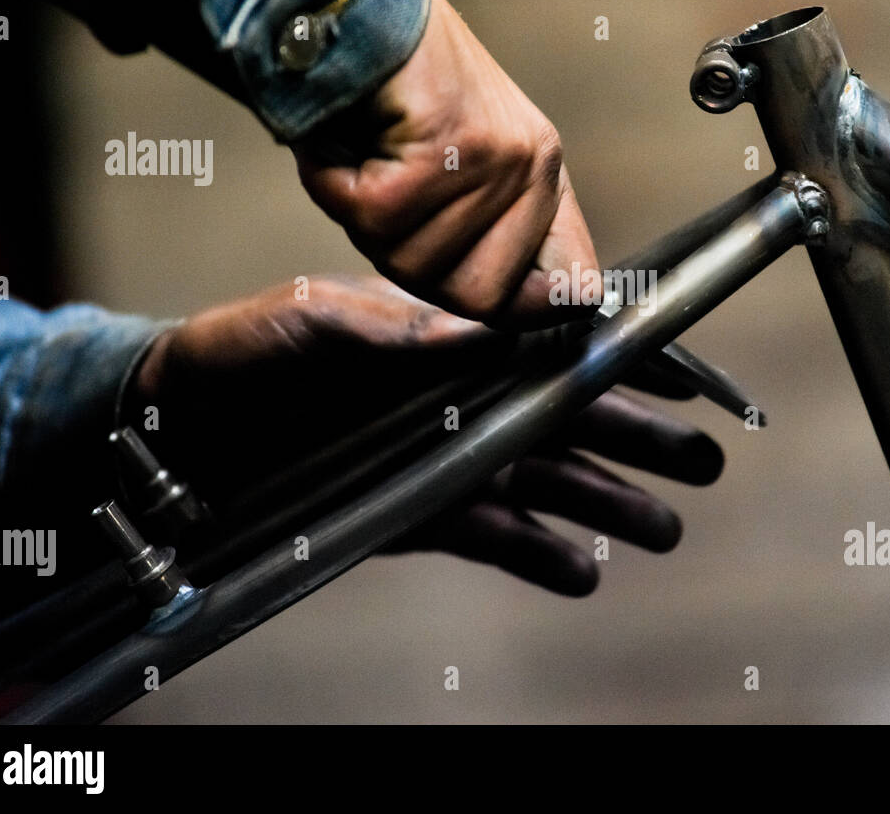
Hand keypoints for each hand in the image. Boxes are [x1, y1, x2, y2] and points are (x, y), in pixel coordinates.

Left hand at [132, 276, 723, 594]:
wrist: (181, 436)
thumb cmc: (246, 353)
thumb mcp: (315, 317)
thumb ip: (402, 325)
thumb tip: (488, 330)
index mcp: (453, 340)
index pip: (554, 342)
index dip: (623, 356)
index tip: (689, 376)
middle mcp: (465, 398)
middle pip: (574, 418)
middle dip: (644, 438)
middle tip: (708, 460)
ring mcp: (450, 457)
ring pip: (553, 482)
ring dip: (612, 504)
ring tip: (668, 530)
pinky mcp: (423, 514)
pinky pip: (499, 536)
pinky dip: (543, 555)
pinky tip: (585, 572)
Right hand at [293, 0, 598, 327]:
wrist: (353, 0)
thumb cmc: (393, 86)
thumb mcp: (458, 168)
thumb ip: (491, 233)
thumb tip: (530, 312)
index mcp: (543, 171)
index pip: (573, 287)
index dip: (528, 309)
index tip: (486, 295)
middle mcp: (533, 164)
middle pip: (475, 298)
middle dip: (413, 264)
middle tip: (385, 200)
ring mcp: (496, 156)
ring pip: (414, 262)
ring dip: (365, 219)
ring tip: (364, 157)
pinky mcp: (447, 145)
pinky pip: (374, 219)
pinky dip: (335, 185)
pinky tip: (342, 142)